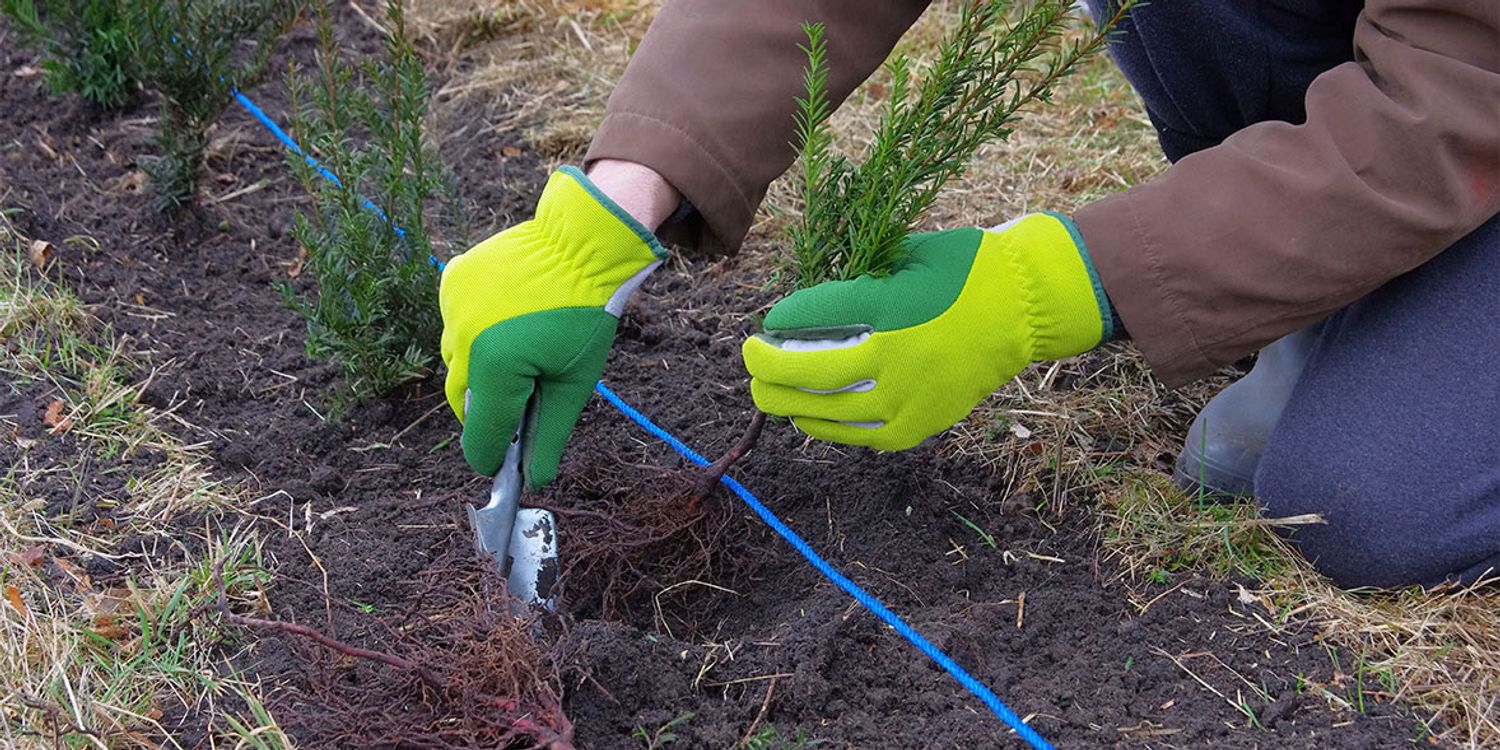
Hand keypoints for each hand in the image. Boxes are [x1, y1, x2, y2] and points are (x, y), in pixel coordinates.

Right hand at [440, 166, 666, 485]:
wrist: (580, 242)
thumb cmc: (584, 313)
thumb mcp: (574, 381)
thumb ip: (550, 434)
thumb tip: (537, 479)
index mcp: (495, 369)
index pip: (479, 437)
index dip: (491, 456)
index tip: (502, 463)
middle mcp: (463, 340)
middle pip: (463, 400)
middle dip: (488, 410)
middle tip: (520, 403)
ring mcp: (453, 308)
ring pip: (456, 360)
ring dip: (480, 368)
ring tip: (520, 349)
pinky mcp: (451, 282)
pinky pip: (455, 323)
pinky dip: (475, 331)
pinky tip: (506, 316)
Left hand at [742, 213, 1113, 449]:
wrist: (1024, 305)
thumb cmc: (961, 270)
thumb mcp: (903, 258)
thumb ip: (856, 284)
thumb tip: (801, 312)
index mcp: (890, 307)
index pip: (811, 319)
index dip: (781, 322)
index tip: (768, 322)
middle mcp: (896, 358)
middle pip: (809, 373)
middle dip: (767, 369)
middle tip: (752, 360)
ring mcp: (910, 398)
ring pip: (829, 412)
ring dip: (789, 403)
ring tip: (770, 394)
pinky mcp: (921, 424)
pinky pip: (863, 435)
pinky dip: (830, 428)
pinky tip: (809, 418)